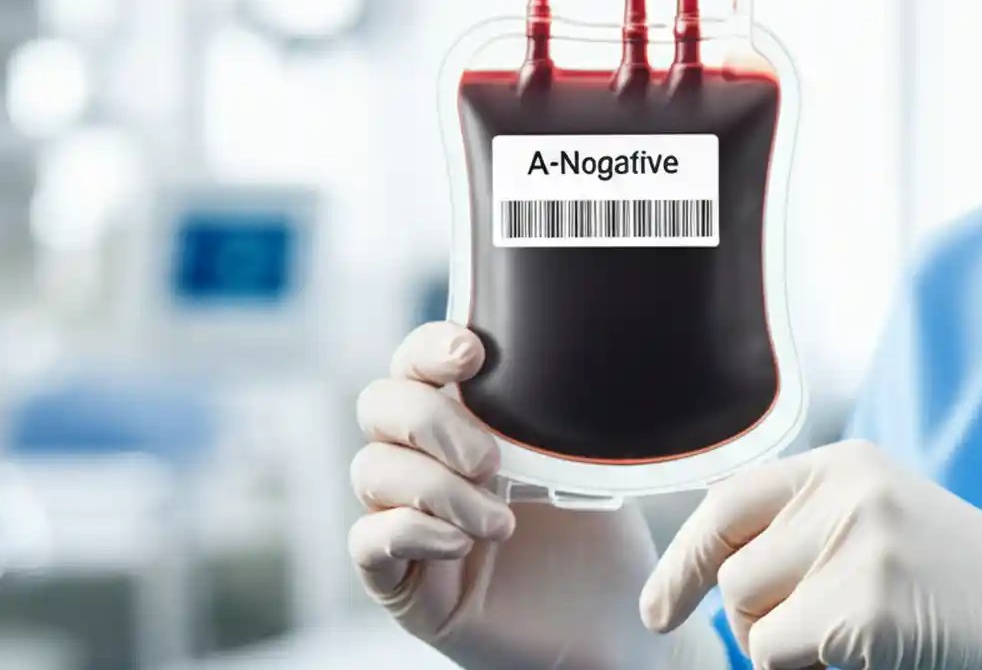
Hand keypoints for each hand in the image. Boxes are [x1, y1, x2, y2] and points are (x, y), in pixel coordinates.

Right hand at [349, 322, 675, 668]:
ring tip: (500, 524)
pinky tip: (462, 546)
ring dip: (437, 488)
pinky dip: (412, 532)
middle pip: (378, 405)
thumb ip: (552, 413)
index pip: (415, 365)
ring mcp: (407, 520)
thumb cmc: (597, 546)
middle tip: (491, 460)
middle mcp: (425, 463)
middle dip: (428, 420)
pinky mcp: (401, 581)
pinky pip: (368, 541)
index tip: (472, 356)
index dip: (428, 348)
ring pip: (370, 470)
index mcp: (462, 423)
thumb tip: (559, 352)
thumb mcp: (584, 465)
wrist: (613, 633)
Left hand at [640, 440, 981, 668]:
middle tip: (811, 630)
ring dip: (775, 644)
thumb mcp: (871, 520)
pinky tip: (860, 655)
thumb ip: (797, 526)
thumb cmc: (946, 581)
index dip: (681, 559)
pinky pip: (776, 654)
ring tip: (841, 636)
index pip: (726, 502)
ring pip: (746, 614)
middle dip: (752, 617)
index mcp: (841, 464)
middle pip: (732, 570)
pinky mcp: (864, 609)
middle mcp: (845, 493)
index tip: (656, 612)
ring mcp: (857, 547)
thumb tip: (696, 582)